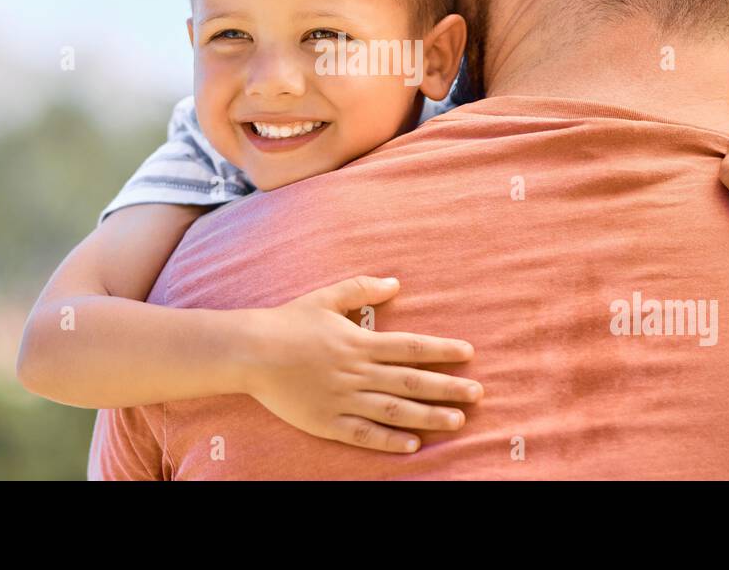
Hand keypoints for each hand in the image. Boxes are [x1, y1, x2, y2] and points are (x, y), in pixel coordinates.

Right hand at [241, 276, 482, 452]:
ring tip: (457, 420)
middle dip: (448, 387)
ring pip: (394, 409)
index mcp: (360, 341)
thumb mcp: (326, 297)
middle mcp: (357, 371)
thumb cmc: (287, 322)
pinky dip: (389, 441)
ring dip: (428, 415)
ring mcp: (343, 398)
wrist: (249, 351)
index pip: (411, 347)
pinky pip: (363, 433)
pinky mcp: (327, 421)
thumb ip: (362, 289)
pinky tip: (413, 445)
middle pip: (411, 380)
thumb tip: (396, 282)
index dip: (442, 350)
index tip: (469, 355)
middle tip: (479, 393)